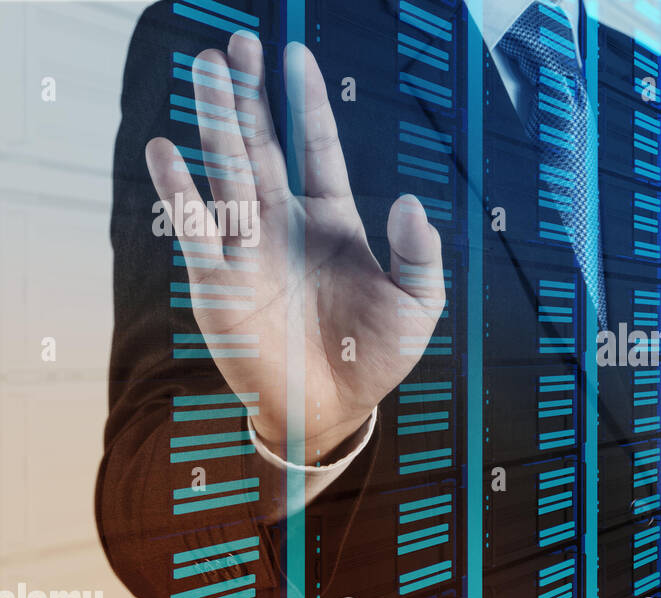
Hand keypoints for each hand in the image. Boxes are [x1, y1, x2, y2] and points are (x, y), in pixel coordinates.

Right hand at [144, 32, 444, 461]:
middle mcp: (286, 224)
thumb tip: (412, 201)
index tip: (294, 56)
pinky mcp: (219, 281)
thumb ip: (420, 254)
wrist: (334, 411)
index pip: (316, 149)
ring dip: (216, 122)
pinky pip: (195, 229)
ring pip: (228, 172)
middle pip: (263, 146)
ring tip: (206, 70)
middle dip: (250, 97)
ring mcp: (249, 248)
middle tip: (238, 46)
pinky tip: (164, 150)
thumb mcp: (418, 305)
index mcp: (333, 221)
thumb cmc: (376, 357)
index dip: (305, 104)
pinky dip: (179, 191)